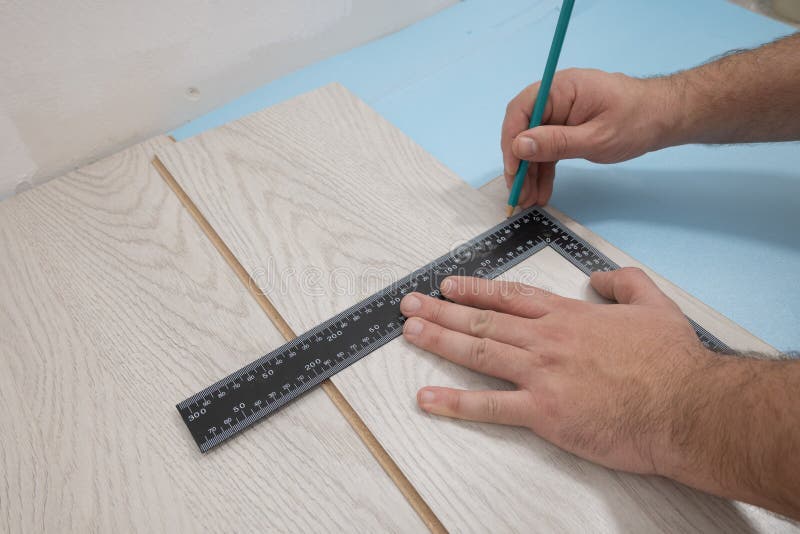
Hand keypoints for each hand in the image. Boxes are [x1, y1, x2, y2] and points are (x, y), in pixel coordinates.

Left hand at [399, 268, 711, 475]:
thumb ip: (624, 282)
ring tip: (408, 331)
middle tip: (409, 304)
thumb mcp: (654, 304)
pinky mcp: (544, 411)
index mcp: (569, 316)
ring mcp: (542, 374)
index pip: (510, 297)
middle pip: (484, 321)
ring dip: (439, 340)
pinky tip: (428, 398)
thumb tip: (602, 276)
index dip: (475, 290)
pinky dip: (455, 403)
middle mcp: (547, 339)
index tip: (449, 285)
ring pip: (479, 352)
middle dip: (442, 310)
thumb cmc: (672, 361)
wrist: (687, 406)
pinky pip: (490, 406)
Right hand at [501, 69, 676, 206]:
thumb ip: (556, 143)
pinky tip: (541, 190)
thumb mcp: (596, 138)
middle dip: (519, 164)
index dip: (511, 141)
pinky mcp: (566, 127)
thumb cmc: (637, 121)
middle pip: (524, 130)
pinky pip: (548, 149)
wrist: (666, 117)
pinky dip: (544, 169)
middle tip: (518, 193)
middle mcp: (556, 97)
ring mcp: (561, 112)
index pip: (521, 111)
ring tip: (529, 200)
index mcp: (561, 88)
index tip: (513, 169)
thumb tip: (519, 146)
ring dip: (530, 172)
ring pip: (534, 144)